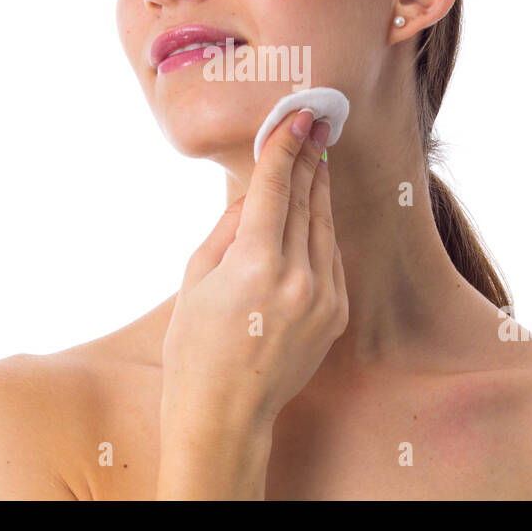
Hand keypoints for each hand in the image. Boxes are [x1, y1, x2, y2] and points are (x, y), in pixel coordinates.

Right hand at [161, 108, 347, 431]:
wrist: (225, 415)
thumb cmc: (195, 347)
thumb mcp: (196, 277)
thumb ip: (229, 227)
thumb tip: (255, 191)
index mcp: (256, 264)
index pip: (276, 188)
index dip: (286, 146)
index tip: (297, 115)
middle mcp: (298, 278)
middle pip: (308, 199)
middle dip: (309, 156)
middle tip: (313, 119)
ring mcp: (323, 297)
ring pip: (325, 225)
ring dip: (319, 188)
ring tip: (315, 154)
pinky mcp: (336, 314)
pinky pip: (331, 256)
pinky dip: (322, 229)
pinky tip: (315, 209)